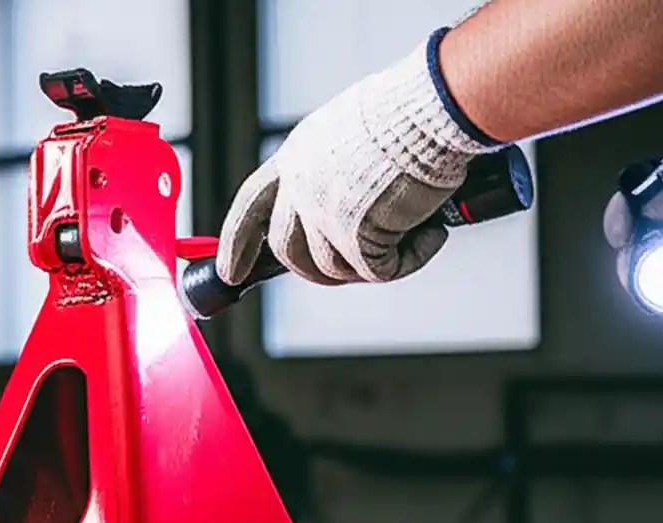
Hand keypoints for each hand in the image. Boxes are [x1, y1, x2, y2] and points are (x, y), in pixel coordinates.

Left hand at [216, 30, 498, 286]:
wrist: (432, 108)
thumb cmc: (405, 112)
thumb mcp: (346, 132)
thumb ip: (330, 168)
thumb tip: (344, 201)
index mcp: (294, 159)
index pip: (250, 208)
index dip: (237, 244)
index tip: (230, 273)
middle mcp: (301, 188)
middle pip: (289, 251)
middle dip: (319, 268)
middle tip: (361, 262)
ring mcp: (325, 215)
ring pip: (334, 269)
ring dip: (372, 263)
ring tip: (410, 234)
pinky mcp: (357, 237)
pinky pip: (380, 271)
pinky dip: (409, 260)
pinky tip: (430, 235)